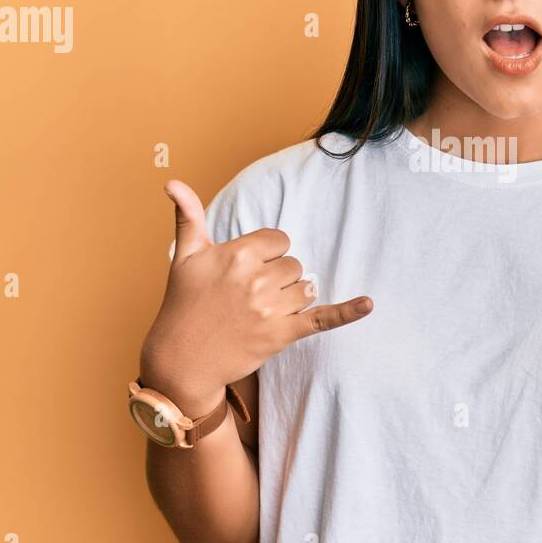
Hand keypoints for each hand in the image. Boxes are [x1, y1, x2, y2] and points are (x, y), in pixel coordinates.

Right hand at [140, 179, 372, 406]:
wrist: (181, 360)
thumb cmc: (183, 304)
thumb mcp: (184, 257)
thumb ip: (187, 216)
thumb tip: (173, 181)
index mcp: (237, 255)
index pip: (279, 240)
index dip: (267, 254)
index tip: (247, 269)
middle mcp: (256, 280)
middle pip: (294, 265)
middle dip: (278, 277)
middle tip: (249, 295)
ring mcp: (271, 310)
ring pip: (306, 289)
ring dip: (292, 298)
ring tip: (263, 310)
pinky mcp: (282, 336)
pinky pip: (322, 319)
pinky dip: (347, 312)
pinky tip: (368, 304)